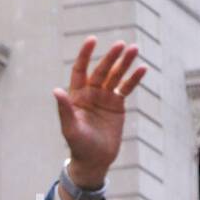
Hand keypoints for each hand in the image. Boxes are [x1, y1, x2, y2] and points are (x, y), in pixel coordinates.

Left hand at [54, 36, 146, 187]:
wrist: (94, 160)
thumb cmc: (78, 145)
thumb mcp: (70, 128)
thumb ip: (65, 109)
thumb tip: (56, 91)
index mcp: (76, 96)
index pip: (80, 71)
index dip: (85, 55)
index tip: (92, 40)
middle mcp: (91, 94)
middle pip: (101, 71)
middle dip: (110, 58)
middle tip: (121, 45)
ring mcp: (105, 98)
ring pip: (116, 76)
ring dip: (125, 63)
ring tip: (135, 49)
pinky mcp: (117, 105)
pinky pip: (126, 88)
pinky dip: (134, 79)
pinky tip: (143, 68)